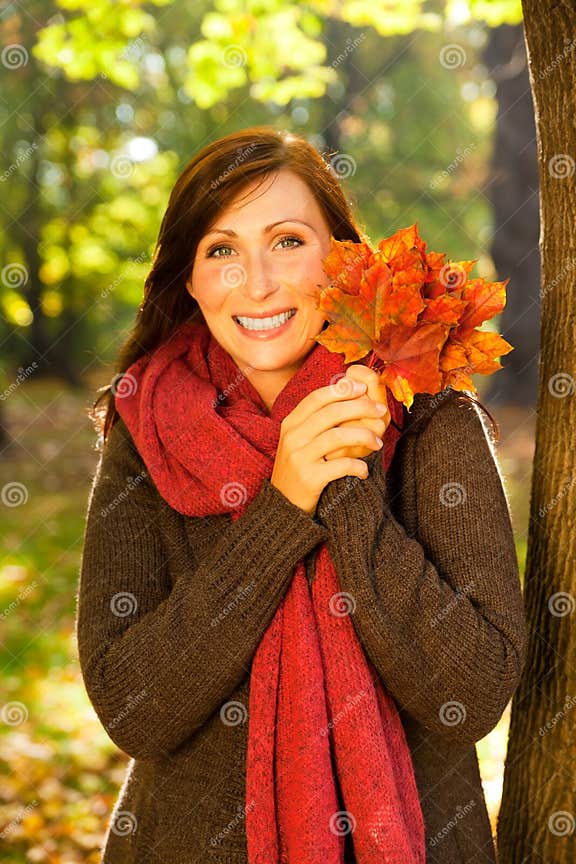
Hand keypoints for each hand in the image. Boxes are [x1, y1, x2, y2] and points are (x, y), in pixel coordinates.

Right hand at [270, 378, 387, 514]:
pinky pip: (341, 465)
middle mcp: (293, 437)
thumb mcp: (299, 439)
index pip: (317, 397)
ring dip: (365, 436)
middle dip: (361, 407)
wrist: (284, 504)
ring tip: (378, 442)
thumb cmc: (299, 466)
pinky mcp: (309, 478)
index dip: (341, 390)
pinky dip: (358, 465)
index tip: (363, 388)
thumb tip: (347, 395)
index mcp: (290, 423)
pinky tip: (364, 470)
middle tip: (380, 410)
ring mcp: (300, 457)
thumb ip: (316, 420)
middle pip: (331, 413)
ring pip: (338, 436)